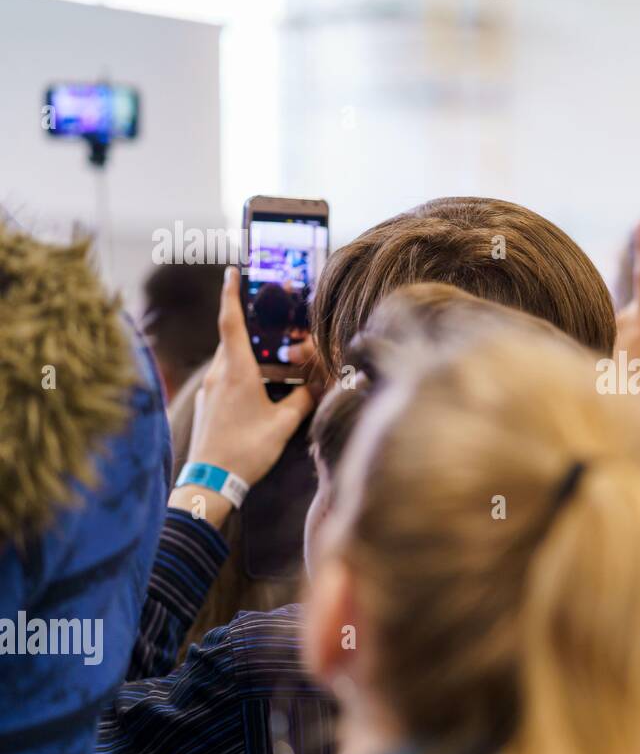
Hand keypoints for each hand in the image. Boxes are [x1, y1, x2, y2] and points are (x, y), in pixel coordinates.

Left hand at [172, 267, 316, 524]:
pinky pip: (229, 378)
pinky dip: (248, 375)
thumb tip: (316, 386)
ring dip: (257, 359)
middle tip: (279, 328)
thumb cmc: (245, 452)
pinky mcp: (210, 405)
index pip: (231, 323)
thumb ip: (302, 400)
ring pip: (234, 360)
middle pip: (236, 340)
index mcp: (236, 373)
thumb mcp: (283, 425)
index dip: (232, 294)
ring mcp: (211, 390)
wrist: (210, 482)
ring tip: (282, 368)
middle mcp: (218, 376)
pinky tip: (266, 391)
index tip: (233, 272)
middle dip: (258, 331)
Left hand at [612, 224, 639, 403]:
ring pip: (628, 328)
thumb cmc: (632, 396)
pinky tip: (617, 376)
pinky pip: (614, 337)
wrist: (592, 403)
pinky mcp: (597, 334)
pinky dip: (620, 354)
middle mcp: (626, 318)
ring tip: (630, 378)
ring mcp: (608, 324)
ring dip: (633, 349)